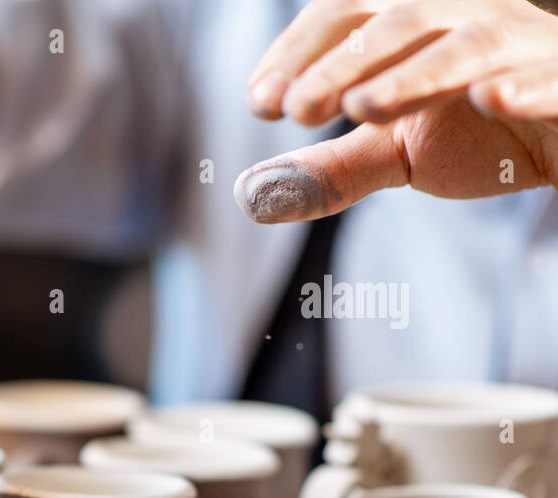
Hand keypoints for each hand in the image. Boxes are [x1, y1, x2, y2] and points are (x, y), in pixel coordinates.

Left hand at [236, 0, 557, 222]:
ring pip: (469, 44)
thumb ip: (327, 170)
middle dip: (342, 61)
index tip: (261, 103)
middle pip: (400, 19)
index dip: (299, 51)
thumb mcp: (391, 151)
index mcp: (415, 24)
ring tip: (363, 106)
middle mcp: (466, 19)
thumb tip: (251, 197)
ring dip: (413, 73)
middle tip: (296, 108)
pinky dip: (521, 86)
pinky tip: (490, 99)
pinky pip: (549, 77)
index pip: (348, 11)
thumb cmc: (474, 132)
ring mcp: (520, 48)